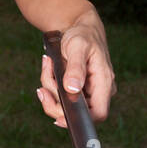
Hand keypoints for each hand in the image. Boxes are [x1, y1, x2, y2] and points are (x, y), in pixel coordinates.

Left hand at [36, 12, 115, 126]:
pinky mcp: (75, 89)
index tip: (59, 118)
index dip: (81, 120)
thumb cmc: (82, 35)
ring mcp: (86, 91)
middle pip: (78, 113)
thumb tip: (73, 88)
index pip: (99, 113)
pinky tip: (49, 67)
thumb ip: (76, 68)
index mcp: (104, 82)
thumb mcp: (78, 47)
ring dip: (50, 88)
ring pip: (64, 104)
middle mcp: (98, 91)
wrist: (78, 27)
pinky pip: (59, 96)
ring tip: (48, 65)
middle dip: (55, 102)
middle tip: (42, 89)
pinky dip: (50, 84)